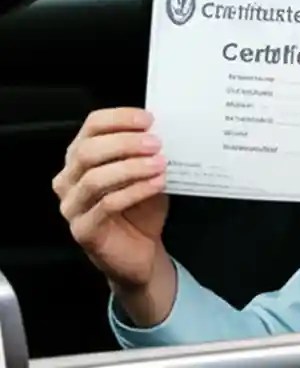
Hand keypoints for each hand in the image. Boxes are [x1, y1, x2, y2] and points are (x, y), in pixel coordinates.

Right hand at [52, 108, 170, 291]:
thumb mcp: (146, 172)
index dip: (118, 119)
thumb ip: (147, 152)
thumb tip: (162, 129)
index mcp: (81, 158)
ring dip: (131, 167)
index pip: (90, 127)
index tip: (148, 119)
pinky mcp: (83, 230)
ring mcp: (72, 206)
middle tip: (156, 143)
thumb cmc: (141, 207)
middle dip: (125, 143)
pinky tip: (157, 184)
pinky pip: (107, 205)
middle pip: (88, 151)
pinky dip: (135, 190)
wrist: (142, 251)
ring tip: (160, 164)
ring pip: (95, 178)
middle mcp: (69, 180)